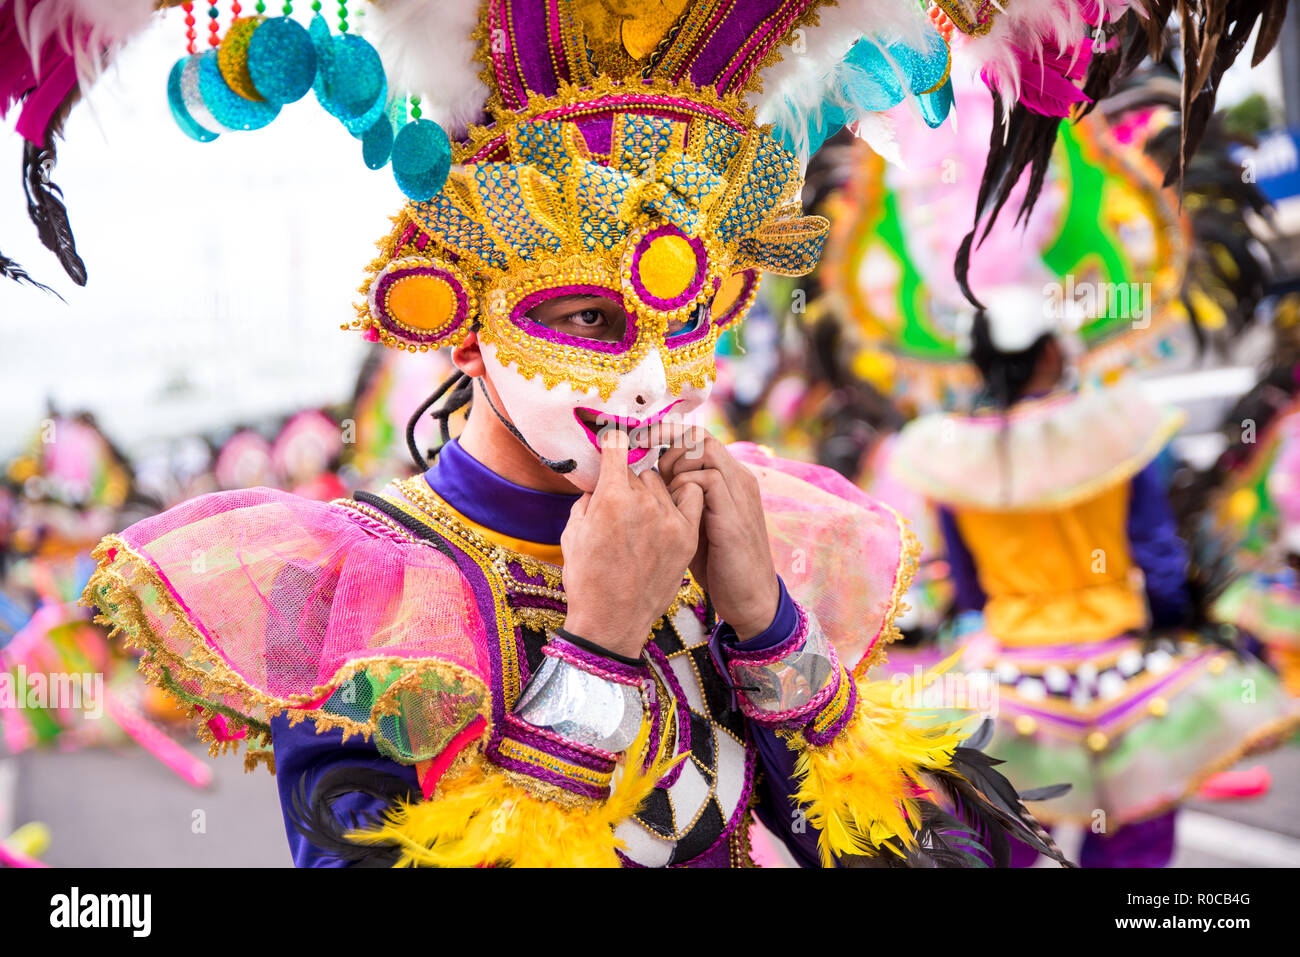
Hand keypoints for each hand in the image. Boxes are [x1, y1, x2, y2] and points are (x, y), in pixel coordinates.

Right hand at [561, 429, 703, 658]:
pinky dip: (682, 495)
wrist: (612, 622)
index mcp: (610, 497)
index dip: (612, 440)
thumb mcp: (572, 533)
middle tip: (621, 501)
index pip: (616, 446)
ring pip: (661, 484)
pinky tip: (670, 508)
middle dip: (627, 480)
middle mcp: (642, 502)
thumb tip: (598, 479)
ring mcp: (668, 519)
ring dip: (651, 492)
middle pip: (638, 470)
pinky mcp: (687, 536)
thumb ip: (587, 498)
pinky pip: (692, 496)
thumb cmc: (586, 579)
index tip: (613, 438)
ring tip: (640, 518)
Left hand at [658, 426, 778, 639]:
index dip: (666, 434)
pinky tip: (673, 509)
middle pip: (700, 434)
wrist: (750, 598)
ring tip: (663, 489)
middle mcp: (739, 479)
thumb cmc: (718, 563)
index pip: (698, 437)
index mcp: (731, 478)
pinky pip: (707, 480)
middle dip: (665, 442)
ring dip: (675, 464)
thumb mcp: (696, 521)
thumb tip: (646, 480)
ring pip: (705, 449)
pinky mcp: (734, 516)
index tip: (637, 442)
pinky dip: (683, 487)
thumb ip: (680, 498)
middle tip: (646, 466)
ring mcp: (740, 495)